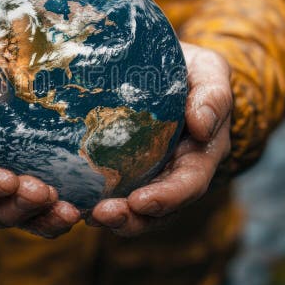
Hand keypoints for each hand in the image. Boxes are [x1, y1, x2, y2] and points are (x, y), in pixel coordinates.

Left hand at [88, 42, 232, 236]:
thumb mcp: (210, 72)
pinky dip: (92, 199)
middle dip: (132, 218)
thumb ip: (213, 96)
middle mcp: (175, 173)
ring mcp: (148, 174)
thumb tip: (202, 125)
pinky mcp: (122, 168)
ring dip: (112, 216)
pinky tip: (72, 201)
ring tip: (86, 214)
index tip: (140, 202)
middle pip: (158, 209)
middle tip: (103, 215)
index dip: (167, 198)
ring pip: (133, 208)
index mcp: (201, 154)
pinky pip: (108, 189)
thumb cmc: (192, 70)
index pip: (189, 184)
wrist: (165, 66)